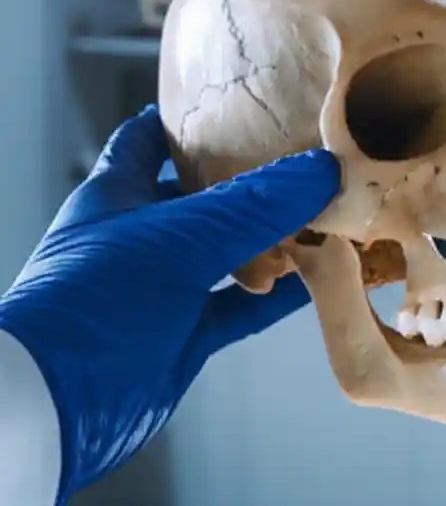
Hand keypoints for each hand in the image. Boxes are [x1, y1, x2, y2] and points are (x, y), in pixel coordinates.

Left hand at [0, 106, 339, 500]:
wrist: (55, 406)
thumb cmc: (91, 305)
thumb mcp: (179, 239)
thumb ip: (254, 206)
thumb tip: (322, 169)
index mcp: (117, 194)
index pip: (151, 138)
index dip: (191, 118)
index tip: (241, 101)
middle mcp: (140, 235)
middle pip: (204, 195)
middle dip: (253, 181)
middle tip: (308, 160)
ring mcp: (162, 287)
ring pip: (231, 252)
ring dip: (276, 241)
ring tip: (329, 219)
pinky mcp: (183, 335)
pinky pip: (241, 307)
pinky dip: (279, 296)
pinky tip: (320, 283)